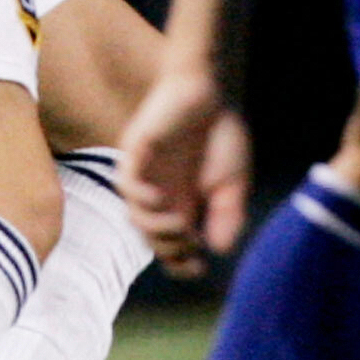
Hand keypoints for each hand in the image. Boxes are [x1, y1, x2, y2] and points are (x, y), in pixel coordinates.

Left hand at [116, 70, 251, 276]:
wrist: (213, 91)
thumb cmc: (223, 134)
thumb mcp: (234, 184)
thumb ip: (228, 216)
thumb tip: (219, 250)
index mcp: (183, 203)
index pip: (172, 245)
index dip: (181, 262)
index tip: (200, 268)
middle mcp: (160, 194)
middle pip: (152, 237)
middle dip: (170, 248)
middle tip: (191, 241)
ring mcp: (145, 174)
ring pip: (136, 216)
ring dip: (155, 228)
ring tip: (180, 223)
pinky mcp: (135, 153)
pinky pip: (126, 184)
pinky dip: (139, 198)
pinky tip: (160, 199)